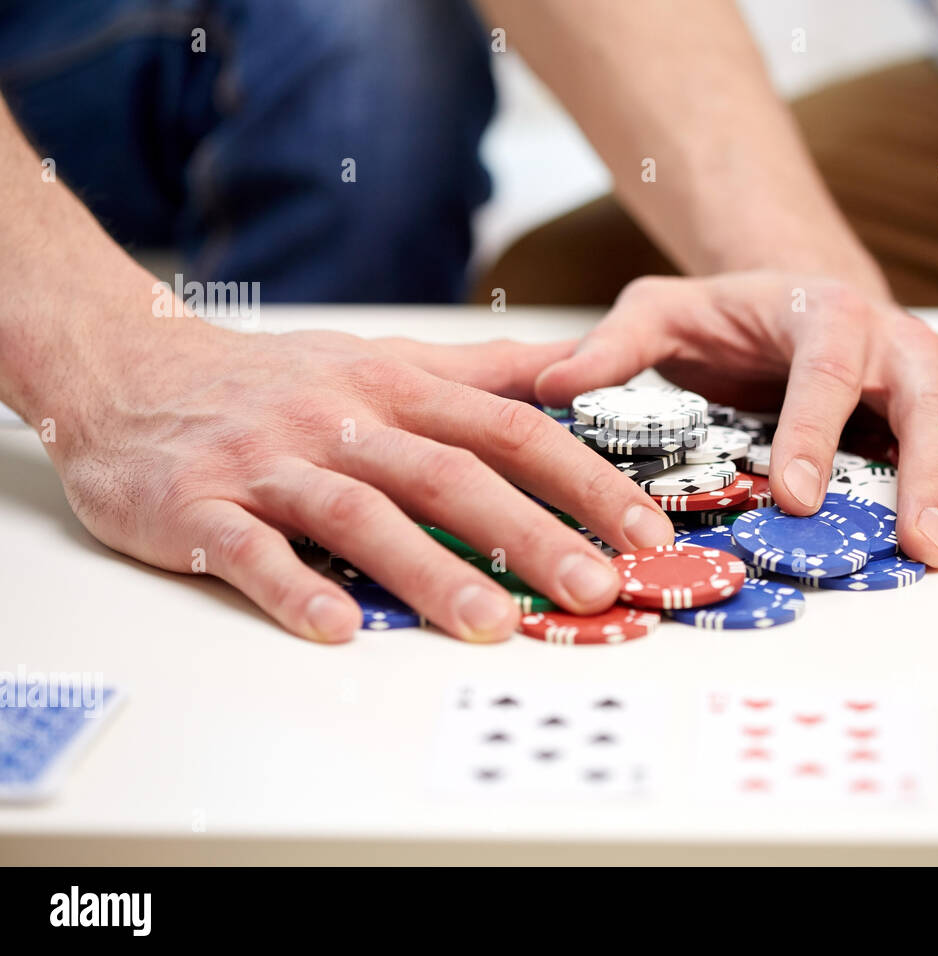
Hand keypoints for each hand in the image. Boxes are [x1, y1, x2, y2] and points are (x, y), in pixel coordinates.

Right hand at [46, 315, 675, 643]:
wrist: (131, 369)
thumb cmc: (277, 377)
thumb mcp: (384, 356)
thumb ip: (483, 370)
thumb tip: (577, 367)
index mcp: (397, 388)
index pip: (510, 429)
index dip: (584, 478)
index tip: (644, 529)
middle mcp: (342, 421)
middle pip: (450, 474)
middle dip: (531, 534)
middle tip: (596, 589)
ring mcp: (271, 463)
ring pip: (361, 514)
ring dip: (428, 572)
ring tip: (489, 626)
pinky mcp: (199, 506)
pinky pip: (251, 550)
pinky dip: (294, 588)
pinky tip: (338, 628)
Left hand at [535, 274, 937, 566]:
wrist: (799, 284)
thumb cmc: (730, 313)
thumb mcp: (662, 312)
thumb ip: (615, 345)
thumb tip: (549, 385)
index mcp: (820, 312)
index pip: (821, 372)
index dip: (810, 432)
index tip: (795, 497)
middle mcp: (893, 335)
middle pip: (925, 400)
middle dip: (931, 475)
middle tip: (927, 547)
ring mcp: (937, 361)